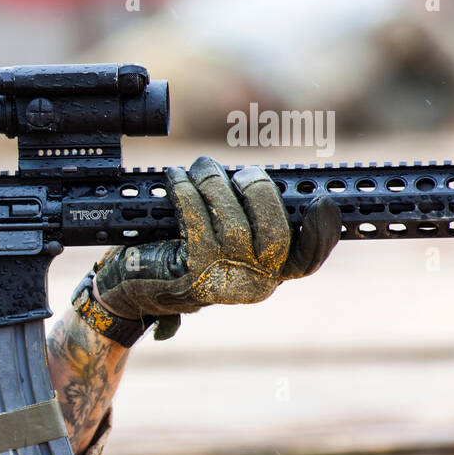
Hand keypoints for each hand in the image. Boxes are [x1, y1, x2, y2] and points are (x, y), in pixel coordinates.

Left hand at [94, 156, 339, 330]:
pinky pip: (196, 223)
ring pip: (233, 225)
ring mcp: (223, 283)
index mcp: (266, 278)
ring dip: (216, 185)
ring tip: (202, 166)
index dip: (320, 233)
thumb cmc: (179, 257)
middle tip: (243, 172)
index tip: (323, 202)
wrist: (130, 289)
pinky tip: (176, 177)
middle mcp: (251, 287)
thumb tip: (253, 180)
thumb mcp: (219, 246)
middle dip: (261, 194)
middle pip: (276, 237)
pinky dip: (186, 193)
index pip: (305, 262)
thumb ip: (246, 223)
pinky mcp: (191, 275)